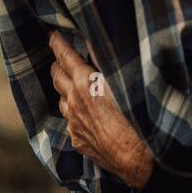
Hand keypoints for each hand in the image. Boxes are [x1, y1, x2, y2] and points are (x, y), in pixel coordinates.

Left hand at [49, 31, 152, 189]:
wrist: (139, 159)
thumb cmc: (139, 115)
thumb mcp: (126, 80)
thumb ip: (109, 60)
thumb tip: (97, 42)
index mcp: (85, 82)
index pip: (64, 55)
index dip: (57, 42)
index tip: (52, 34)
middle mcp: (74, 101)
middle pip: (56, 75)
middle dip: (57, 63)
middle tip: (60, 55)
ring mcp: (74, 123)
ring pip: (61, 99)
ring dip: (64, 88)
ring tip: (71, 82)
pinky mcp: (78, 140)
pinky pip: (71, 121)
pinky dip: (74, 111)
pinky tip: (84, 112)